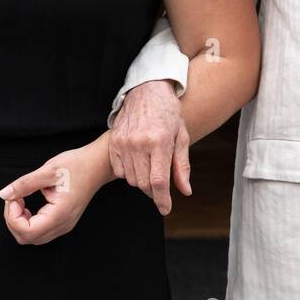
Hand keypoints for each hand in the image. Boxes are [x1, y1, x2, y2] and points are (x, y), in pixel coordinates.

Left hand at [0, 138, 109, 244]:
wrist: (99, 164)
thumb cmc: (78, 165)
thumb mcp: (49, 170)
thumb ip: (24, 184)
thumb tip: (4, 194)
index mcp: (60, 214)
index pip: (26, 232)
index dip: (12, 217)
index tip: (14, 198)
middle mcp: (63, 224)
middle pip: (26, 238)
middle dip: (13, 220)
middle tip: (15, 198)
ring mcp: (64, 225)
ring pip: (32, 238)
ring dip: (20, 222)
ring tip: (21, 201)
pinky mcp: (63, 222)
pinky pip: (40, 232)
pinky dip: (28, 222)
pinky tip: (29, 206)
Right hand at [109, 79, 190, 214]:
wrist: (147, 91)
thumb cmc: (169, 113)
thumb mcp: (182, 137)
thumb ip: (182, 166)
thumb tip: (185, 191)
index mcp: (159, 141)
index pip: (158, 181)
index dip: (162, 199)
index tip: (165, 209)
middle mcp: (139, 142)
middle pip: (144, 183)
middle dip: (154, 191)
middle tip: (161, 185)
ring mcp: (124, 142)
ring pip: (132, 179)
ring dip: (142, 181)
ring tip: (150, 168)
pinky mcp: (113, 142)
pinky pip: (119, 171)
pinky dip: (129, 173)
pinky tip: (138, 162)